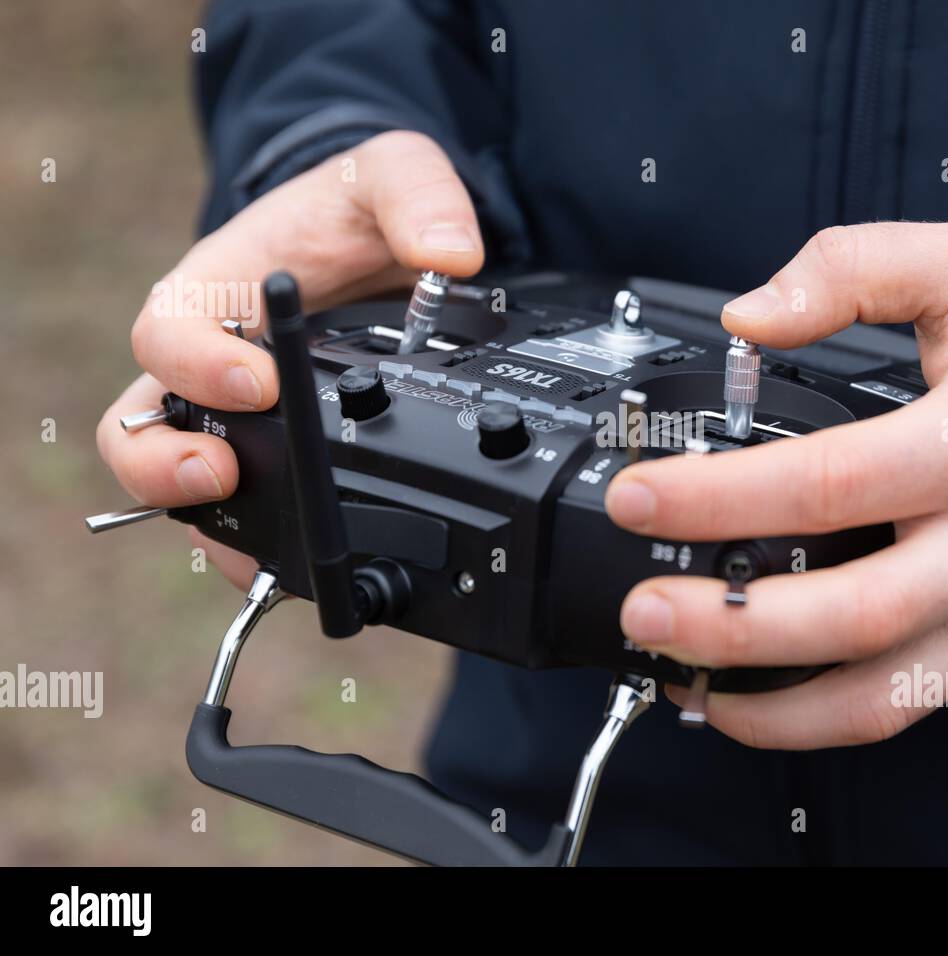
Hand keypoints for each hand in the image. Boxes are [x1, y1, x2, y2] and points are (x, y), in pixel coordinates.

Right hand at [96, 131, 482, 588]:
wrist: (381, 247)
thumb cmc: (358, 211)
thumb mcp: (394, 175)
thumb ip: (420, 198)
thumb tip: (450, 256)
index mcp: (218, 292)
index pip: (167, 332)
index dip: (196, 364)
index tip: (258, 382)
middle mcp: (211, 362)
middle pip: (142, 426)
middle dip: (164, 465)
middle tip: (220, 480)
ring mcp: (237, 417)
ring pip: (186, 486)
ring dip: (211, 525)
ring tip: (259, 552)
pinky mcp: (275, 456)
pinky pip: (252, 514)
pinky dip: (265, 545)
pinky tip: (303, 569)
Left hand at [605, 222, 947, 747]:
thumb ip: (850, 269)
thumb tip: (748, 317)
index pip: (828, 483)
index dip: (718, 500)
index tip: (640, 496)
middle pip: (848, 613)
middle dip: (728, 624)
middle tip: (642, 609)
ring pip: (875, 688)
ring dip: (766, 702)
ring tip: (678, 673)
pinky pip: (901, 702)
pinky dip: (817, 721)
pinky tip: (748, 701)